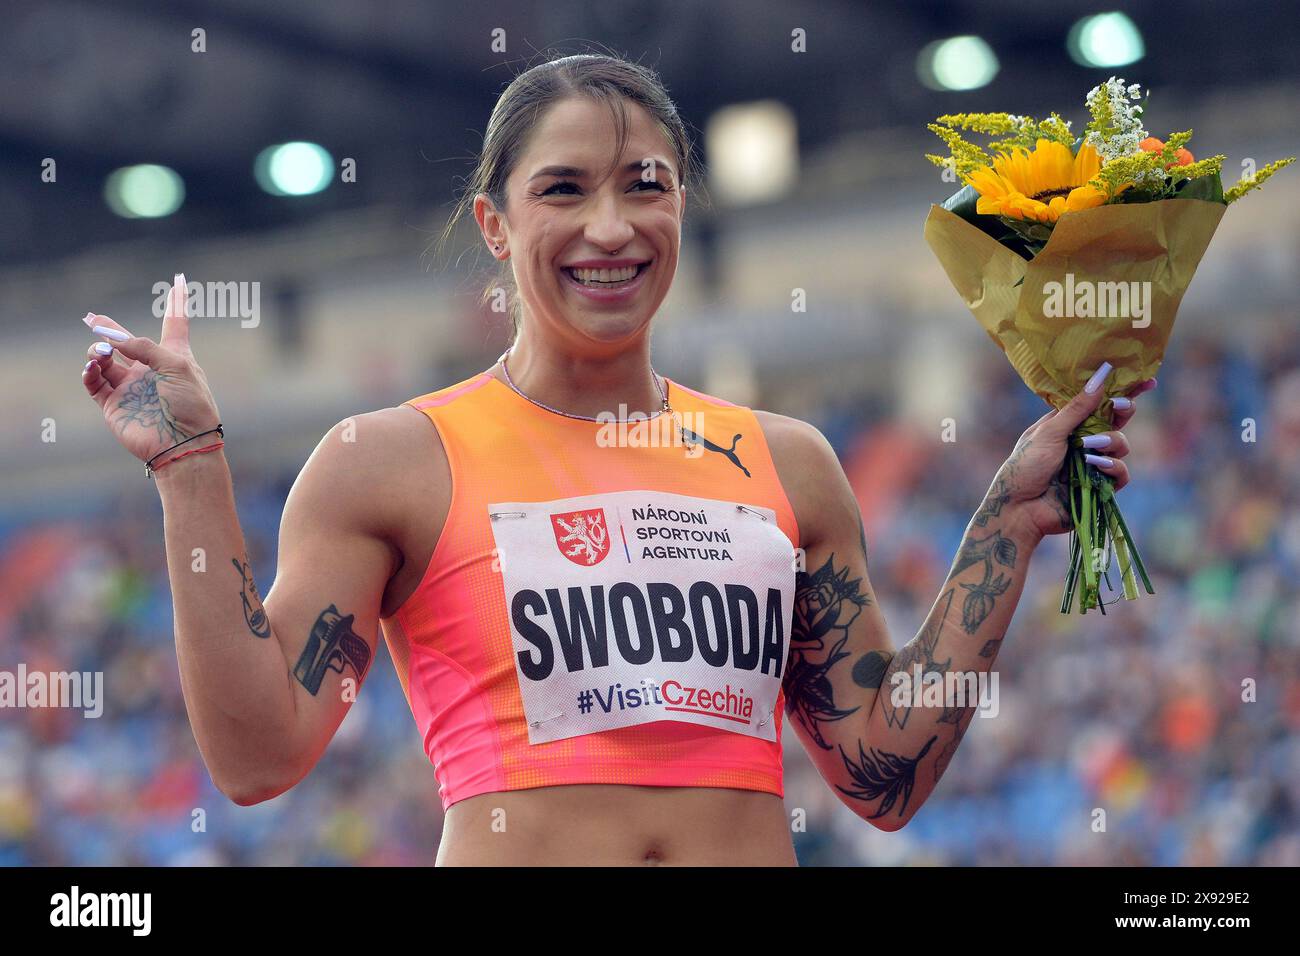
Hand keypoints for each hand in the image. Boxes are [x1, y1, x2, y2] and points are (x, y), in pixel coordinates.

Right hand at [81, 274, 222, 464]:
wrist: (181, 444)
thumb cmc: (190, 403)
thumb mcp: (177, 366)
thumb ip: (144, 347)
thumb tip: (112, 341)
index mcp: (175, 357)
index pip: (176, 323)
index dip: (177, 302)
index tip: (181, 281)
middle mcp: (151, 369)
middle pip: (127, 342)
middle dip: (109, 329)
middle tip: (92, 318)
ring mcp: (131, 387)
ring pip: (105, 360)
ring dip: (98, 350)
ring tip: (101, 352)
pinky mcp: (114, 404)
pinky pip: (93, 383)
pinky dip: (89, 372)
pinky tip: (92, 367)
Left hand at [982, 364, 1156, 543]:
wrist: (1019, 508)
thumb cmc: (1024, 467)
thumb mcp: (1049, 432)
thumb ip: (1077, 409)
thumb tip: (1101, 377)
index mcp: (1067, 424)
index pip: (1097, 402)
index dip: (1121, 392)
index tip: (1148, 381)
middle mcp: (1083, 441)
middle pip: (1116, 420)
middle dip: (1123, 411)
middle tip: (1120, 405)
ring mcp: (1092, 463)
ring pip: (1121, 445)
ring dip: (1110, 442)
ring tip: (1088, 447)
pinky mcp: (1100, 486)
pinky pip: (1121, 473)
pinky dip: (1113, 468)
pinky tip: (1096, 466)